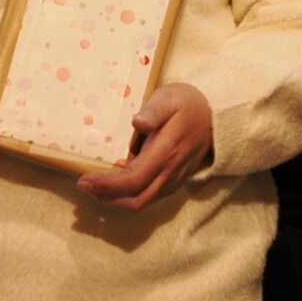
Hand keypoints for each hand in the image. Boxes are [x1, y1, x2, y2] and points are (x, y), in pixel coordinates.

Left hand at [77, 84, 212, 210]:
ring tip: (95, 188)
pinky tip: (115, 186)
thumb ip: (154, 110)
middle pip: (136, 200)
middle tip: (84, 186)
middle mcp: (170, 172)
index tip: (84, 180)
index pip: (133, 180)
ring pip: (143, 202)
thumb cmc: (189, 103)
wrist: (217, 114)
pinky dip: (129, 197)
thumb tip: (136, 121)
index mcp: (166, 153)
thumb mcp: (170, 97)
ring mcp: (174, 179)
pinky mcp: (174, 180)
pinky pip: (150, 197)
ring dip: (116, 201)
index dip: (106, 185)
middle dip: (106, 198)